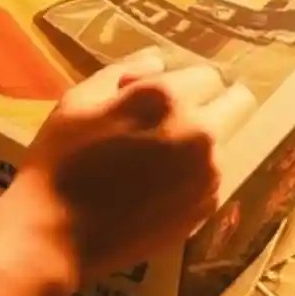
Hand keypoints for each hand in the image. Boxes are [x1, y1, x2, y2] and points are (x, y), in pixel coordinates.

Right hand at [0, 47, 258, 287]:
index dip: (182, 83)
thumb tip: (158, 60)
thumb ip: (123, 71)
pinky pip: (214, 176)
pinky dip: (196, 174)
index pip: (207, 74)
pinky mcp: (206, 208)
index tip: (161, 98)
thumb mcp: (79, 101)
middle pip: (238, 102)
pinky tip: (158, 187)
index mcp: (167, 98)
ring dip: (202, 142)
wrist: (56, 234)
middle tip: (177, 120)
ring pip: (225, 141)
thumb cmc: (59, 161)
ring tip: (157, 161)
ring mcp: (208, 174)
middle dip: (214, 103)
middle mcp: (199, 131)